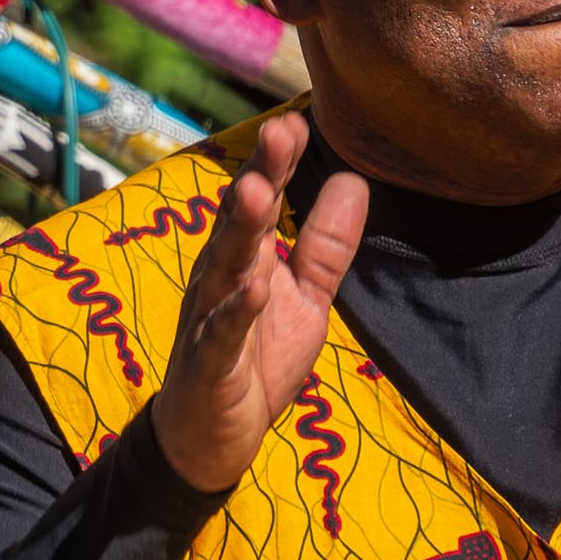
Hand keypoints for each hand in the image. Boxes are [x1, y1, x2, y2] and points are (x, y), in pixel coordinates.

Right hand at [150, 115, 367, 493]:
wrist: (207, 438)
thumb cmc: (254, 360)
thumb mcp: (305, 299)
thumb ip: (326, 245)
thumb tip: (353, 179)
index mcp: (243, 257)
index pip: (261, 197)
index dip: (279, 162)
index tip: (300, 120)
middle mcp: (220, 277)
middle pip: (238, 218)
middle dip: (258, 175)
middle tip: (278, 131)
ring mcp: (209, 319)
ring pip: (225, 266)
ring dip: (241, 230)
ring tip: (260, 191)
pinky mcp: (210, 365)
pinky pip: (223, 334)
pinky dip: (238, 311)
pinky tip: (256, 289)